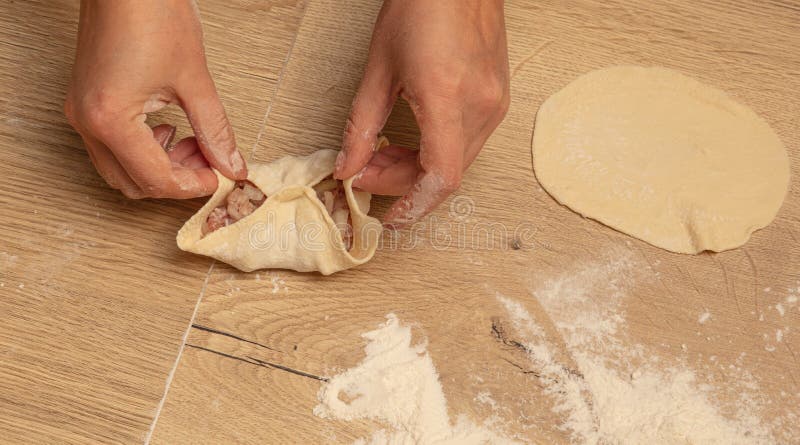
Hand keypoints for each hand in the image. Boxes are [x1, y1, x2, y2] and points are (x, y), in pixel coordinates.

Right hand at [64, 0, 245, 198]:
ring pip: (119, 170)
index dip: (193, 186)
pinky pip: (110, 148)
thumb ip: (215, 129)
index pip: (156, 179)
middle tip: (207, 158)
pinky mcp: (84, 101)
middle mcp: (88, 121)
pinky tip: (169, 130)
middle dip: (176, 179)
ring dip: (158, 167)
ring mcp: (81, 112)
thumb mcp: (195, 79)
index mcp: (111, 118)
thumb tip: (231, 163)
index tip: (218, 177)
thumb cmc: (151, 12)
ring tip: (192, 141)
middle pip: (133, 184)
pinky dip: (142, 151)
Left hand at [334, 0, 508, 226]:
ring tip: (384, 155)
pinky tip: (412, 141)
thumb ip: (361, 126)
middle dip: (402, 183)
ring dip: (419, 169)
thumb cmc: (422, 7)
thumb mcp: (379, 69)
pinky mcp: (498, 99)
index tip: (388, 217)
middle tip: (366, 173)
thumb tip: (348, 167)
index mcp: (449, 99)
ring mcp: (495, 104)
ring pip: (457, 162)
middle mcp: (481, 107)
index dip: (413, 206)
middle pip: (445, 175)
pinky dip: (438, 152)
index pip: (440, 179)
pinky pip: (468, 142)